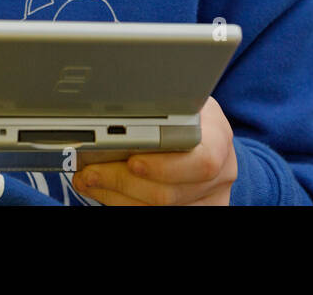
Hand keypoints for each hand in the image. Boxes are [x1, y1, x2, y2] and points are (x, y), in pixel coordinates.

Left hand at [72, 96, 236, 204]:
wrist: (209, 133)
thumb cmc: (189, 110)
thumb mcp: (182, 98)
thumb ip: (161, 107)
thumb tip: (116, 110)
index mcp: (219, 136)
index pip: (201, 161)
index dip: (163, 166)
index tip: (131, 161)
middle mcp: (222, 171)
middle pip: (170, 192)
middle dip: (122, 182)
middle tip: (90, 172)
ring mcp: (212, 196)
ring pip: (159, 208)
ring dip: (116, 195)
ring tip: (90, 179)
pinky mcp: (198, 210)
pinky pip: (156, 213)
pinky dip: (124, 202)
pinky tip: (106, 190)